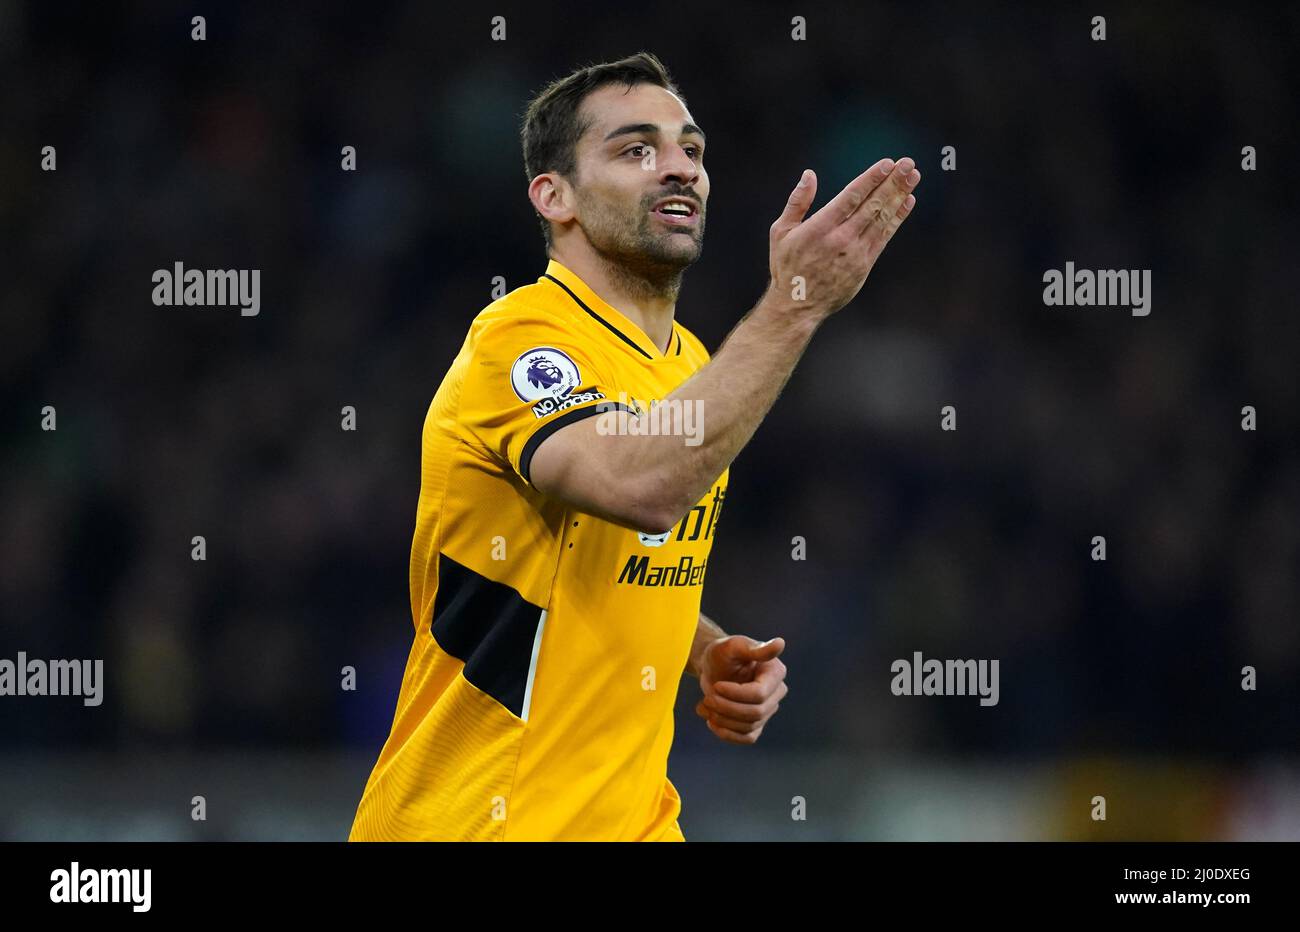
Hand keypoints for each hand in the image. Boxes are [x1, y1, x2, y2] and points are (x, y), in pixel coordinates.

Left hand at [695, 635, 787, 744]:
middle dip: (727, 708)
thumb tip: (780, 643)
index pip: (759, 694)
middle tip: (707, 698)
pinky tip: (710, 720)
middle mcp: (776, 692)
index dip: (736, 695)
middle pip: (755, 713)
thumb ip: (755, 648)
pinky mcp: (756, 724)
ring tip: (705, 705)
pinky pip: (747, 738)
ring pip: (749, 726)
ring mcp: (768, 710)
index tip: (716, 686)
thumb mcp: (734, 646)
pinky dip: (726, 733)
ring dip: (723, 719)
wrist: (713, 666)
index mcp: (775, 672)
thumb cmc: (723, 652)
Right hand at [767, 157, 920, 319]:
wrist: (798, 304)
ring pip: (882, 218)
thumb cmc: (787, 265)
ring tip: (913, 176)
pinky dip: (897, 218)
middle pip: (872, 205)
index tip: (887, 163)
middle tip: (908, 163)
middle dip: (892, 182)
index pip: (851, 197)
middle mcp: (840, 238)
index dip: (871, 179)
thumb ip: (797, 202)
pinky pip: (884, 237)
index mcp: (819, 228)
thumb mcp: (781, 232)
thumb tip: (810, 174)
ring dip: (899, 195)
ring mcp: (855, 253)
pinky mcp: (864, 265)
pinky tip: (907, 202)